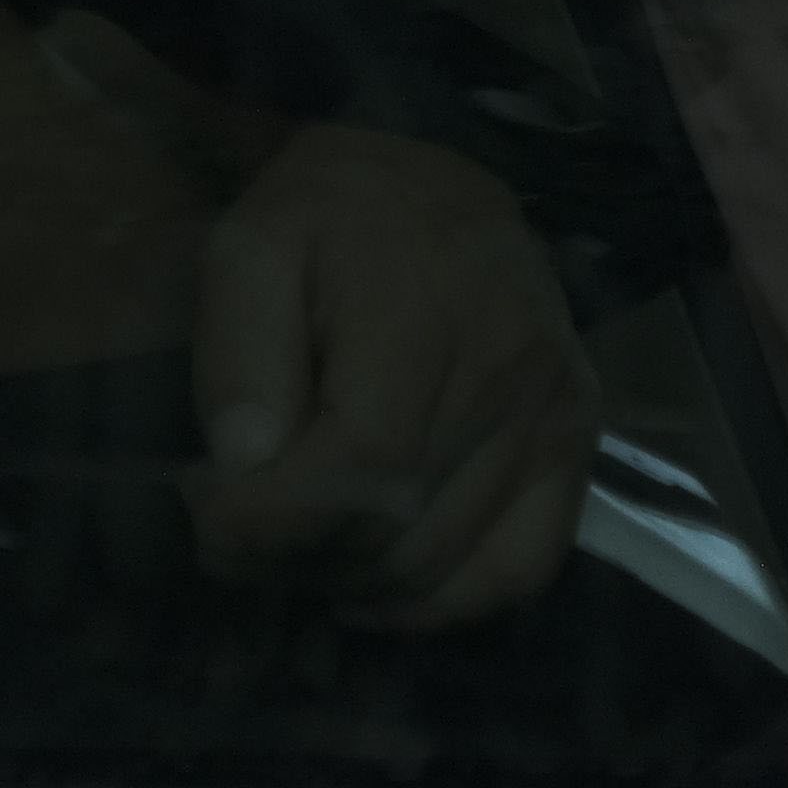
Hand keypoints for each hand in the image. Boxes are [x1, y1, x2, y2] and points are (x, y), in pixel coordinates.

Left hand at [188, 123, 595, 625]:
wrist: (442, 184)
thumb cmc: (333, 213)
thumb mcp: (253, 243)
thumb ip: (237, 350)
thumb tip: (244, 467)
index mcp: (424, 315)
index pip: (359, 467)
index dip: (275, 522)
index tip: (208, 522)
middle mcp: (510, 377)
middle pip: (402, 529)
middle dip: (300, 559)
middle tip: (236, 544)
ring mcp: (557, 420)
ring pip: (452, 563)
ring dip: (358, 582)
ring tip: (292, 555)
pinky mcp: (579, 450)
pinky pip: (521, 570)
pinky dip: (444, 603)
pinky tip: (376, 584)